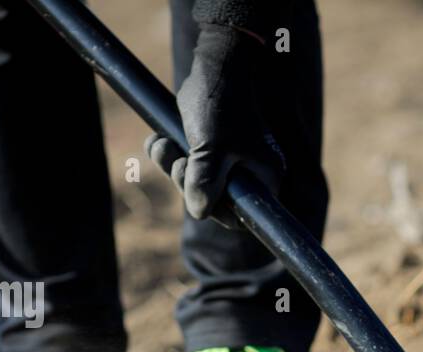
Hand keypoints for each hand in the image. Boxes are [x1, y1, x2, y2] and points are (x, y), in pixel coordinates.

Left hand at [147, 24, 284, 226]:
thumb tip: (198, 211)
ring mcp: (230, 160)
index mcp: (264, 177)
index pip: (242, 215)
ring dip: (172, 166)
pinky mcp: (211, 147)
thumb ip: (205, 184)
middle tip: (177, 162)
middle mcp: (251, 172)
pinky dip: (170, 155)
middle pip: (215, 200)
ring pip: (196, 181)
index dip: (217, 212)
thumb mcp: (211, 150)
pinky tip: (157, 140)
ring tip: (162, 144)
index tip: (198, 196)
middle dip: (187, 183)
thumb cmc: (220, 106)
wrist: (213, 66)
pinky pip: (189, 163)